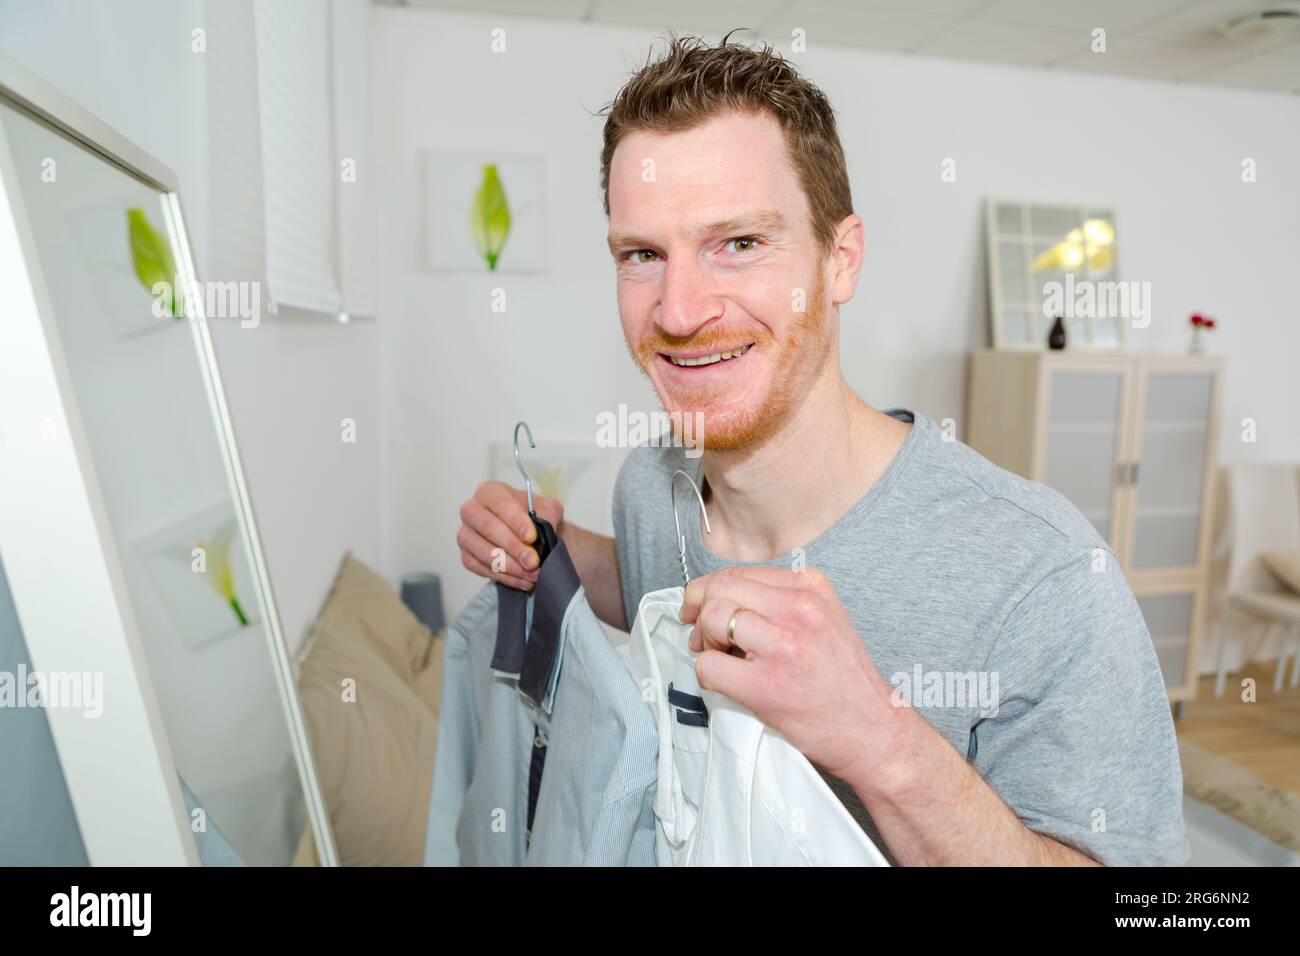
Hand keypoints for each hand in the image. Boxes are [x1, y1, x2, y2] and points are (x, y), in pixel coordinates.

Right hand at [457, 481, 563, 590]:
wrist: (531, 539)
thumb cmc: (536, 519)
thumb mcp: (549, 509)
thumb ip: (548, 515)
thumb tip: (542, 530)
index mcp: (490, 492)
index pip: (500, 503)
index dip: (516, 521)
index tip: (531, 537)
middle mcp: (471, 510)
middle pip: (489, 528)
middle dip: (513, 547)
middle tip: (533, 561)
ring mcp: (465, 534)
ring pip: (483, 552)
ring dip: (511, 566)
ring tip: (532, 575)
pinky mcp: (466, 556)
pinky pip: (482, 569)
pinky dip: (505, 577)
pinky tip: (522, 580)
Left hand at [680, 565, 892, 781]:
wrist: (873, 729)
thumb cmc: (844, 681)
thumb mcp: (823, 618)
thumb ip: (778, 601)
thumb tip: (719, 599)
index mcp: (810, 587)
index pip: (738, 572)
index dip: (710, 590)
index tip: (702, 607)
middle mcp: (799, 608)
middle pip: (720, 589)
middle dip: (699, 610)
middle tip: (701, 635)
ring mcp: (784, 645)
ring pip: (713, 618)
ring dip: (705, 640)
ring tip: (721, 657)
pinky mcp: (768, 685)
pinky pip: (710, 666)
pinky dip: (707, 673)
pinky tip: (729, 681)